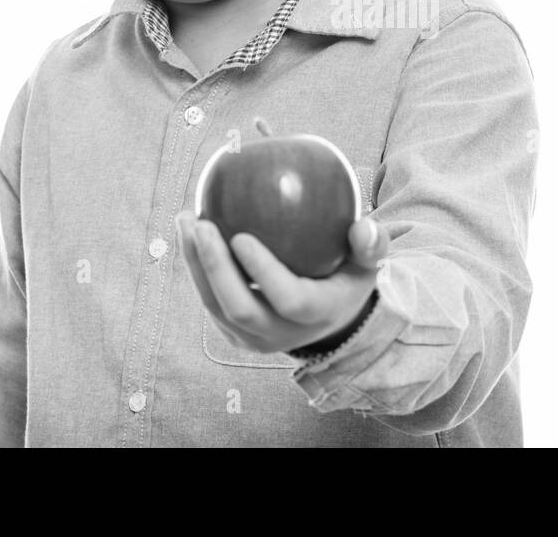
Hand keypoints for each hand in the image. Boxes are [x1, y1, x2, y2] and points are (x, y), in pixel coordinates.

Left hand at [176, 207, 388, 354]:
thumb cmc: (347, 278)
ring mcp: (253, 338)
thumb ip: (371, 243)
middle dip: (216, 267)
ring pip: (216, 306)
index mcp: (317, 314)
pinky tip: (189, 232)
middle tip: (202, 223)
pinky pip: (209, 302)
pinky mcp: (234, 333)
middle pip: (240, 307)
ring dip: (196, 263)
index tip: (241, 236)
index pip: (288, 299)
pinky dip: (196, 268)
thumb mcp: (368, 263)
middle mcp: (282, 334)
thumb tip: (363, 225)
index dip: (262, 272)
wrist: (328, 320)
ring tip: (186, 219)